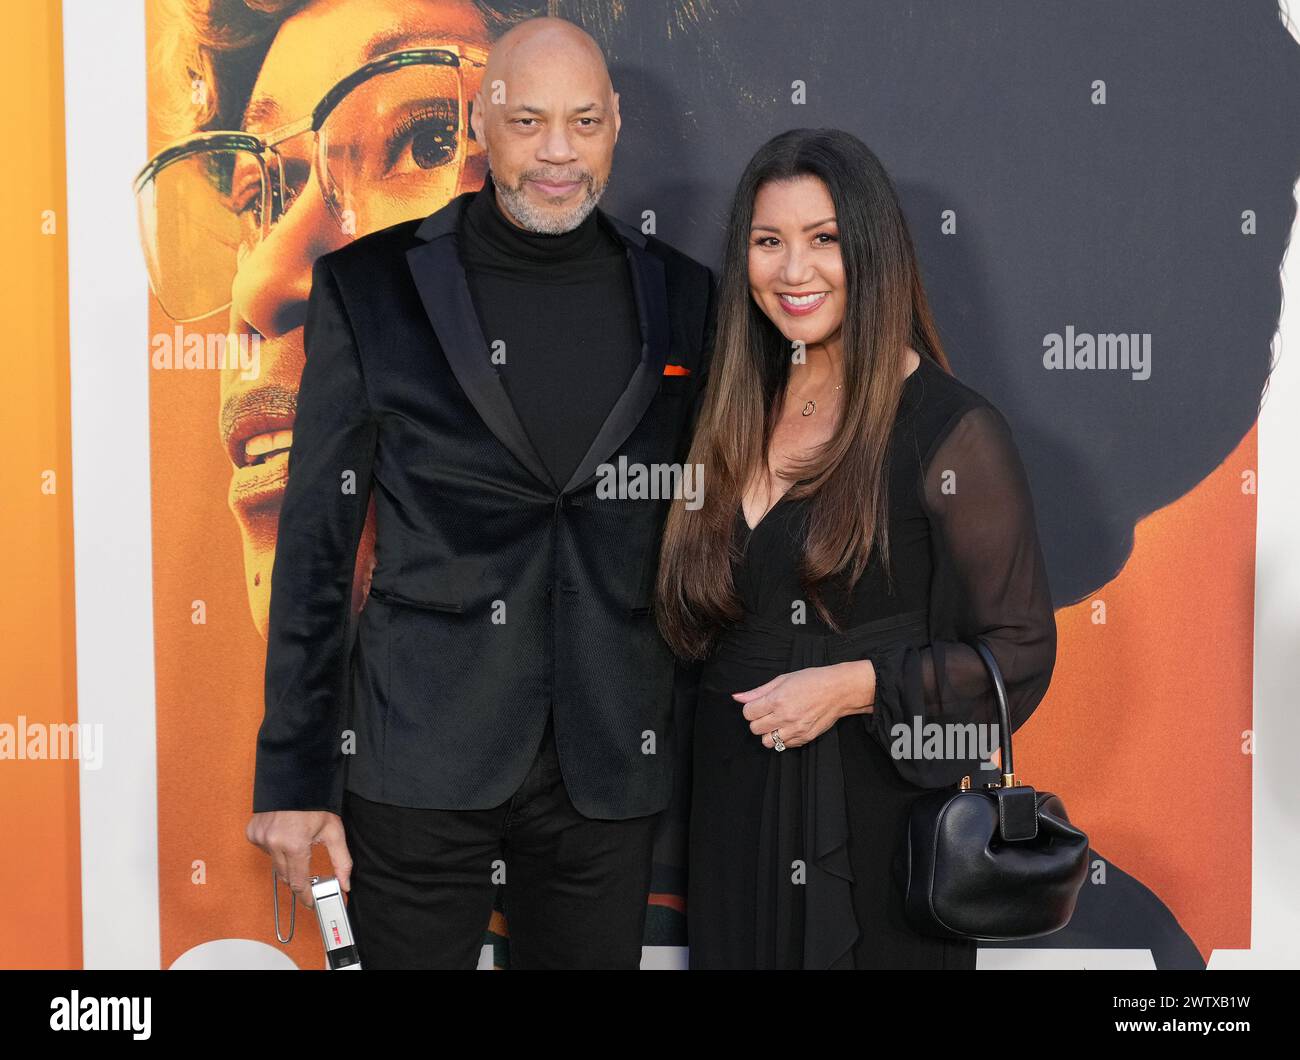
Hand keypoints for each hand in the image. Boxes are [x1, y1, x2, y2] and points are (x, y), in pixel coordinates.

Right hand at [246, 810, 351, 908]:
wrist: (296, 779)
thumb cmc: (316, 803)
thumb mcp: (334, 831)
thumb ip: (341, 861)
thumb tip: (345, 884)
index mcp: (294, 845)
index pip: (298, 883)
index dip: (306, 896)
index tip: (311, 903)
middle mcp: (274, 843)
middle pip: (286, 876)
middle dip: (298, 879)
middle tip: (310, 876)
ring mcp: (260, 838)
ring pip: (275, 863)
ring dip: (287, 861)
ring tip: (298, 844)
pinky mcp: (252, 832)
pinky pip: (264, 850)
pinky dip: (274, 848)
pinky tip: (284, 835)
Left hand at [734, 661, 875, 749]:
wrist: (838, 690)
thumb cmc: (811, 680)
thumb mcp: (782, 680)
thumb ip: (758, 691)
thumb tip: (737, 697)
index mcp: (777, 700)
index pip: (748, 713)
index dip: (751, 709)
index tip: (758, 705)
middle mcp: (785, 716)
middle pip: (755, 729)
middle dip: (758, 721)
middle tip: (768, 713)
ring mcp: (796, 729)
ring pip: (767, 742)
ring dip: (769, 733)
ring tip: (777, 722)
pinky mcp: (805, 738)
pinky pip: (784, 746)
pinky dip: (783, 738)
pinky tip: (789, 727)